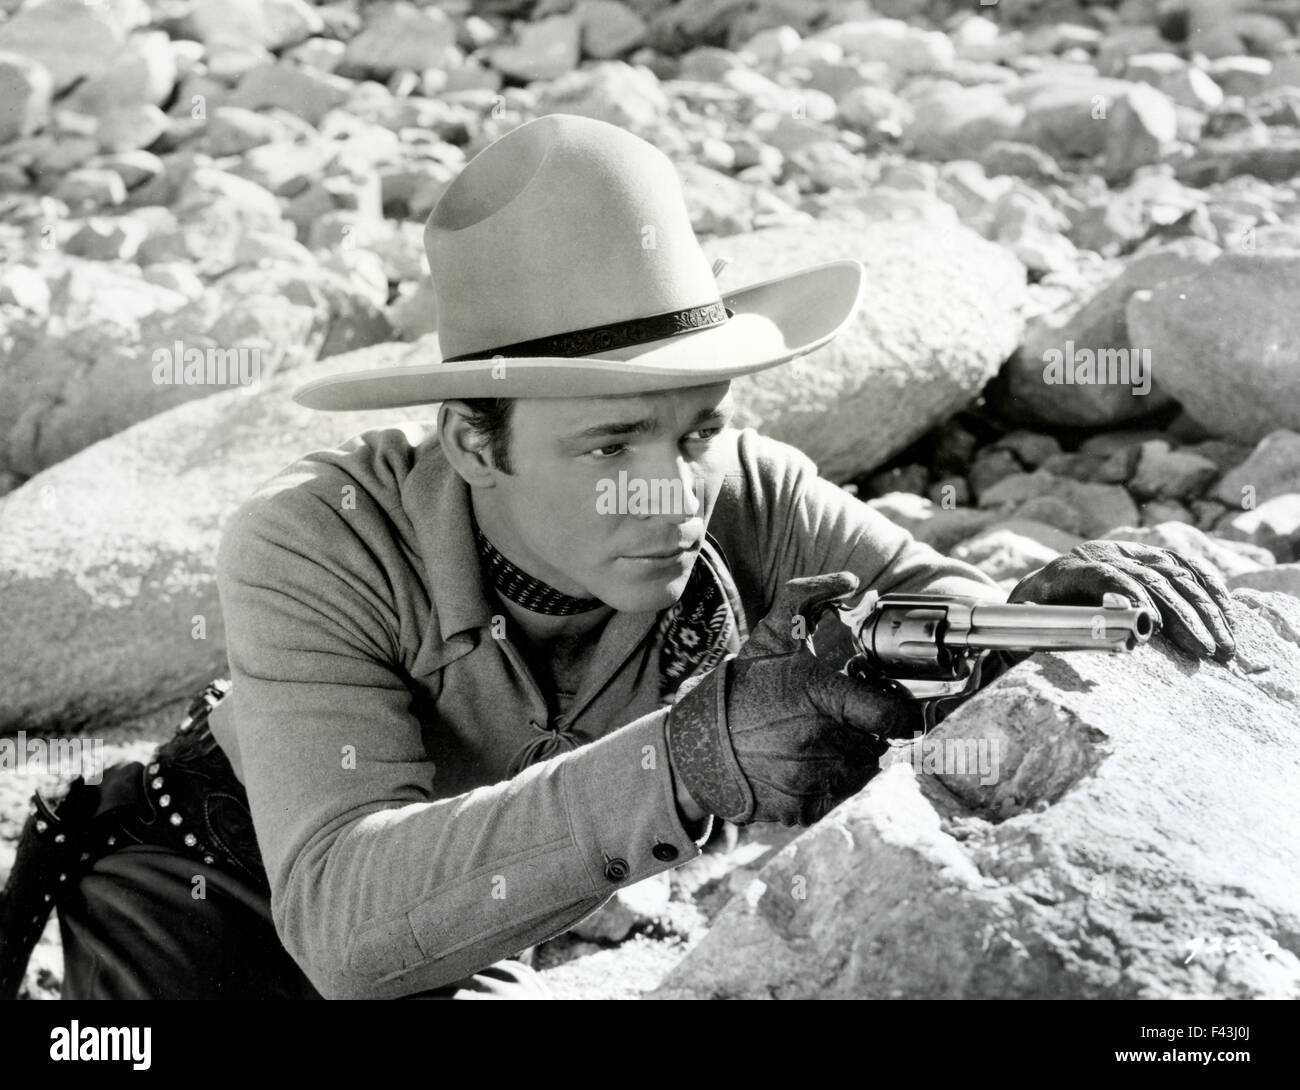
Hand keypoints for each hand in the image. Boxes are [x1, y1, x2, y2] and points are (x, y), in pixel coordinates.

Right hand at [665, 572, 915, 826]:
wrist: (696, 746)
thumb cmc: (739, 688)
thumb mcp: (770, 635)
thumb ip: (808, 596)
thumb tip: (848, 581)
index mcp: (819, 695)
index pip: (890, 714)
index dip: (894, 709)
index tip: (884, 702)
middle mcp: (820, 740)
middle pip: (877, 741)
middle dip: (865, 727)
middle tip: (841, 717)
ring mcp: (813, 778)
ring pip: (862, 767)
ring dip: (852, 754)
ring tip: (821, 739)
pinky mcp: (806, 807)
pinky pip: (842, 794)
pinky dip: (834, 781)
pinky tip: (810, 764)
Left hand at [1008, 540, 1235, 662]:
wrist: (1038, 591)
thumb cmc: (1030, 617)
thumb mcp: (1023, 623)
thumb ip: (1028, 630)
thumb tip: (1030, 644)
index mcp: (1068, 570)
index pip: (1106, 576)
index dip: (1131, 596)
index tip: (1153, 627)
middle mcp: (1101, 553)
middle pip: (1150, 578)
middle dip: (1184, 615)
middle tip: (1208, 652)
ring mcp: (1128, 551)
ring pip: (1175, 574)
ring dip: (1205, 610)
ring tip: (1224, 647)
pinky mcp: (1148, 555)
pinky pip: (1186, 568)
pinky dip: (1210, 591)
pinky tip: (1227, 618)